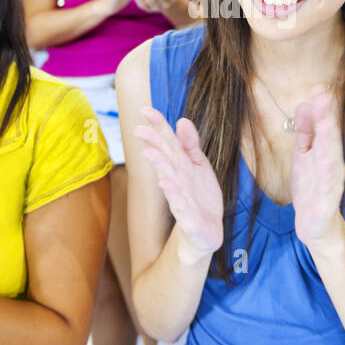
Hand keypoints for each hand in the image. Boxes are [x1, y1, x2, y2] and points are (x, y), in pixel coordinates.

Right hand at [134, 107, 224, 264]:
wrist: (206, 234)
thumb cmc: (200, 198)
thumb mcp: (200, 167)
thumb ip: (191, 145)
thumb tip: (182, 120)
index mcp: (182, 166)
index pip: (169, 142)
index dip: (159, 126)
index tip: (145, 110)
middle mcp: (178, 180)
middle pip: (166, 159)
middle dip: (154, 144)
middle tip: (138, 130)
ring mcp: (182, 199)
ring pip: (170, 180)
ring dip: (160, 167)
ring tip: (150, 153)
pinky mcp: (190, 219)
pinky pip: (181, 205)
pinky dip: (174, 194)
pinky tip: (166, 183)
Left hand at [291, 86, 344, 253]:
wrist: (315, 224)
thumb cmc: (311, 186)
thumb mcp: (303, 154)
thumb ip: (305, 131)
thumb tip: (304, 104)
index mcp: (324, 151)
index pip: (324, 126)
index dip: (322, 108)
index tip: (318, 88)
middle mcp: (331, 164)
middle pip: (330, 138)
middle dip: (327, 117)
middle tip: (323, 96)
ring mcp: (331, 183)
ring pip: (331, 159)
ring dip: (329, 141)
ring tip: (326, 123)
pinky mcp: (327, 202)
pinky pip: (329, 189)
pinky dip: (329, 177)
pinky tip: (328, 165)